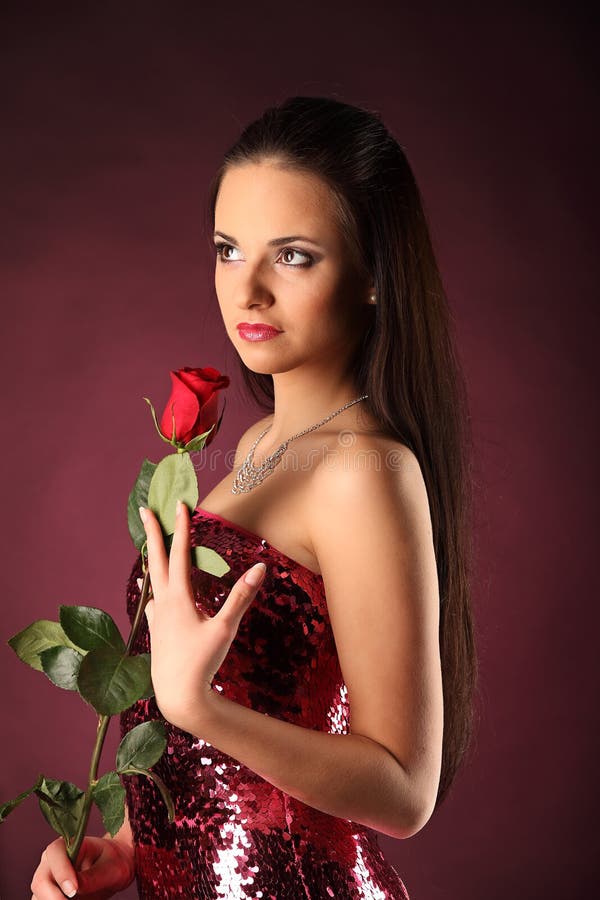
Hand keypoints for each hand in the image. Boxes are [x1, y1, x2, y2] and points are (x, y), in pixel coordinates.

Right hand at [30, 834, 134, 898]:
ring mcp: (47, 879)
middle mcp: (52, 861)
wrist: (115, 869)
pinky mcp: (49, 895)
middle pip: (40, 881)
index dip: (61, 873)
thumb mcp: (111, 869)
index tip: (73, 890)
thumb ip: (92, 877)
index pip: (55, 854)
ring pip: (38, 897)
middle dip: (53, 897)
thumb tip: (74, 889)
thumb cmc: (114, 862)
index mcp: (67, 844)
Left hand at [139, 500, 266, 729]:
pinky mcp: (157, 631)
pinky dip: (151, 587)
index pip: (179, 554)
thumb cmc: (202, 662)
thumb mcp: (226, 628)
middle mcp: (163, 603)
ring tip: (148, 543)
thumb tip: (260, 567)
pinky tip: (150, 591)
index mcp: (179, 598)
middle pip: (155, 560)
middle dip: (152, 533)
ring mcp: (157, 618)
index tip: (181, 505)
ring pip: (152, 579)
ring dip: (152, 557)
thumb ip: (241, 596)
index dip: (181, 528)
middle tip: (144, 510)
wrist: (177, 696)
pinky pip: (152, 600)